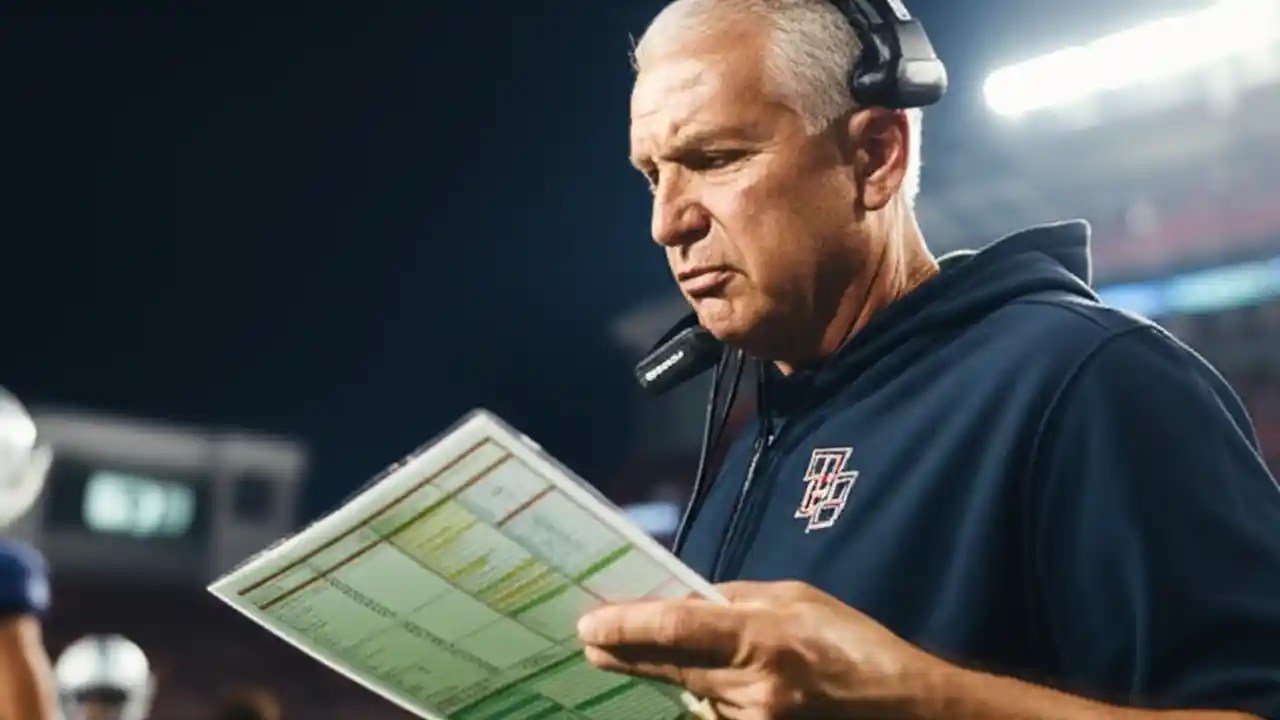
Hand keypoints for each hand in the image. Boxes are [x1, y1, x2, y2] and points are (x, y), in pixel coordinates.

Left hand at [576, 580, 946, 719]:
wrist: (902, 707)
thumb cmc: (852, 644)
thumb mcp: (797, 599)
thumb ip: (737, 599)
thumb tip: (685, 599)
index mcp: (764, 637)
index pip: (677, 628)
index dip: (627, 626)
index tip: (590, 622)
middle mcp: (754, 686)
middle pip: (670, 667)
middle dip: (625, 654)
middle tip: (588, 641)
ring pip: (692, 693)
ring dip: (666, 674)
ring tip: (626, 654)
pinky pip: (715, 712)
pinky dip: (702, 695)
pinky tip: (698, 679)